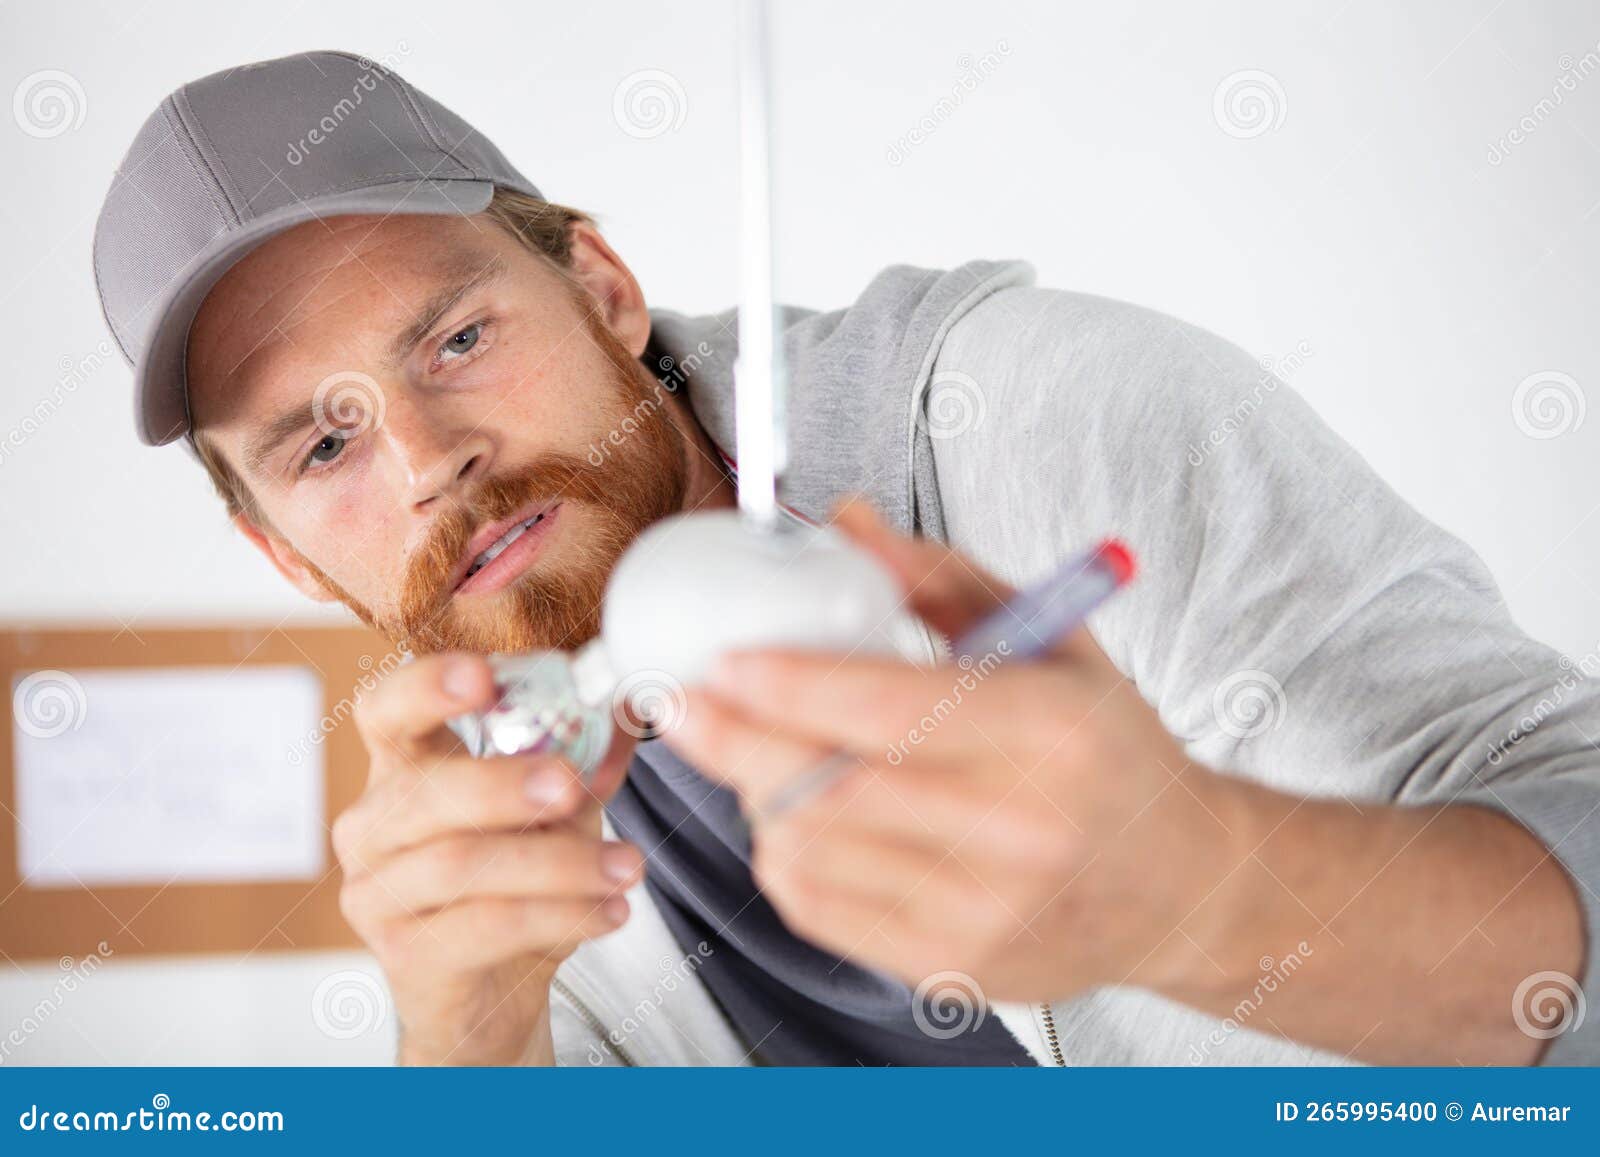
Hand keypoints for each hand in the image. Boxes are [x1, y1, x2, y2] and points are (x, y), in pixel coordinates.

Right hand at [333, 654, 642, 1065]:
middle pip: (427, 792)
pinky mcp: (405, 956)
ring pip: (463, 863)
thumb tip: (630, 710)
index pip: (386, 710)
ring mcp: (377, 894)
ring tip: (626, 866)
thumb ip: (584, 760)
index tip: (483, 678)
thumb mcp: (557, 811)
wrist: (491, 998)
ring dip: (559, 862)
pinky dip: (559, 915)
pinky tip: (609, 912)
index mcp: (402, 769)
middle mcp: (373, 826)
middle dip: (506, 784)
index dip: (424, 687)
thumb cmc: (514, 886)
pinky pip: (485, 926)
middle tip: (573, 787)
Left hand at [666, 501, 1242, 1003]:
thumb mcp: (1049, 636)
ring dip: (755, 794)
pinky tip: (792, 816)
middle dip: (732, 741)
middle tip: (679, 702)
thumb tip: (842, 528)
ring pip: (813, 851)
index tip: (723, 661)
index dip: (790, 685)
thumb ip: (939, 576)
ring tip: (753, 753)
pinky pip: (821, 910)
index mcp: (1051, 733)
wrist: (1178, 884)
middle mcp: (1021, 830)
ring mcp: (985, 912)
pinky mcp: (953, 968)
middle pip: (832, 788)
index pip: (893, 710)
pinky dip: (782, 855)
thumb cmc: (1105, 751)